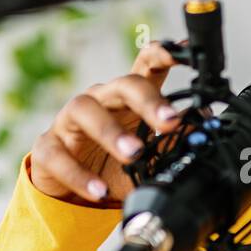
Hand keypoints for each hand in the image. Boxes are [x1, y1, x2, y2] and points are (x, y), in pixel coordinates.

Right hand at [28, 40, 185, 203]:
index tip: (184, 53)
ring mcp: (69, 121)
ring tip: (133, 154)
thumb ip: (173, 147)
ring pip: (85, 110)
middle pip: (121, 85)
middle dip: (147, 100)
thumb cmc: (113, 167)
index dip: (164, 54)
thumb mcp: (149, 160)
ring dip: (111, 131)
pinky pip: (59, 155)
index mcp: (128, 100)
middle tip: (170, 122)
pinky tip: (98, 191)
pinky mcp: (48, 148)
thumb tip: (203, 135)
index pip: (146, 66)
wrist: (74, 197)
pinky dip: (79, 174)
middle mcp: (100, 101)